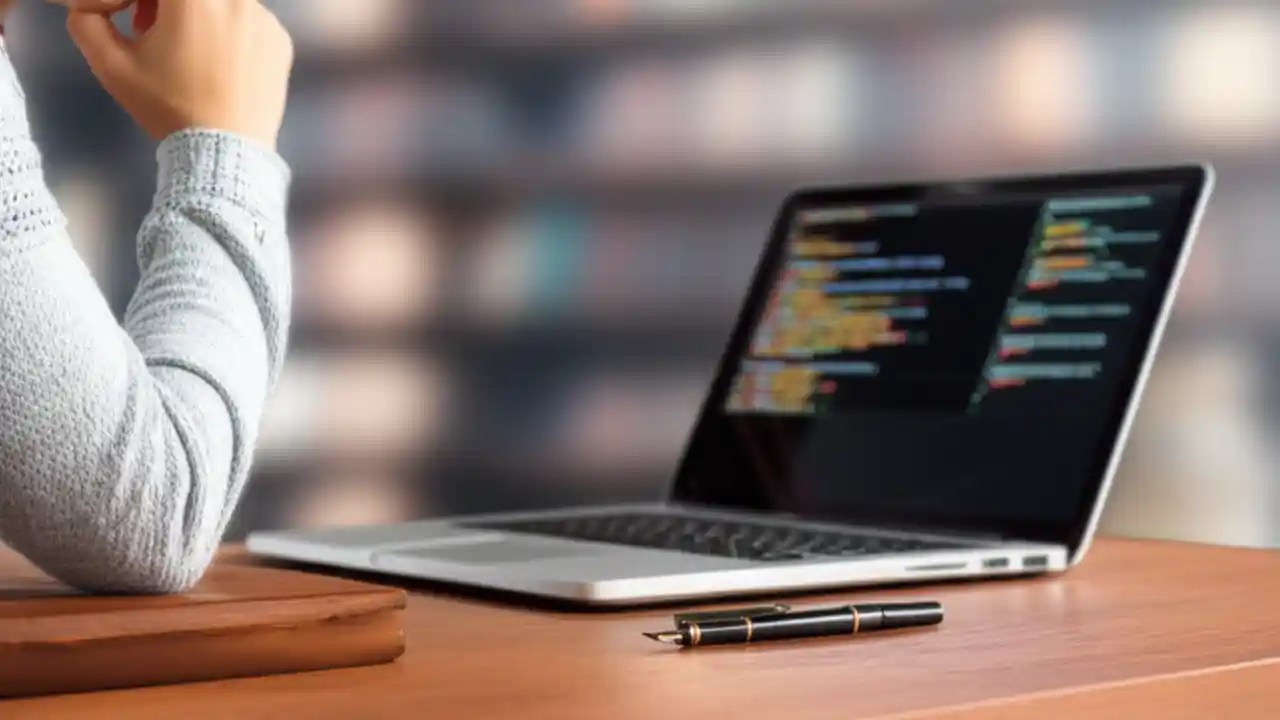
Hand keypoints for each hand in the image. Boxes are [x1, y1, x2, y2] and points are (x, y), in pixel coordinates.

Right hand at [65, 0, 292, 147]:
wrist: (225, 151)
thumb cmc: (167, 106)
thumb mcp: (110, 64)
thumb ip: (88, 19)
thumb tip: (91, 5)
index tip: (131, 18)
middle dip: (168, 4)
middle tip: (154, 32)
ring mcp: (264, 18)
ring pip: (220, 1)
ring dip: (199, 14)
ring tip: (188, 54)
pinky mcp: (281, 40)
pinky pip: (247, 21)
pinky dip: (229, 33)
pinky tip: (219, 67)